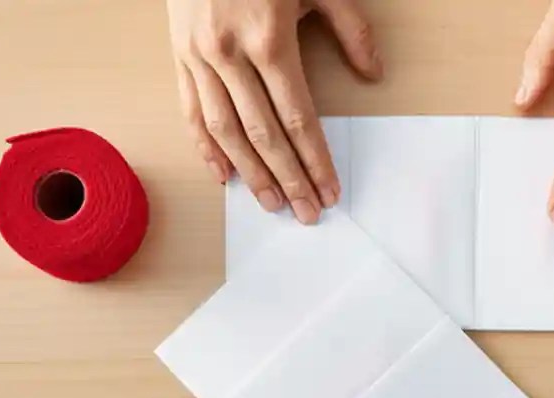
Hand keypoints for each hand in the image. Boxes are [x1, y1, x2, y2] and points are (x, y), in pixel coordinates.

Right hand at [167, 0, 381, 223]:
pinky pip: (191, 110)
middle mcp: (231, 55)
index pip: (298, 118)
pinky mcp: (178, 55)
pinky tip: (223, 175)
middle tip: (306, 213)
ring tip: (271, 205)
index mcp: (269, 38)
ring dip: (250, 173)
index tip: (330, 190)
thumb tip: (375, 74)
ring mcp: (199, 57)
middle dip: (288, 179)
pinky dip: (206, 147)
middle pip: (264, 135)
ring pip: (225, 131)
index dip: (315, 160)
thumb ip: (351, 28)